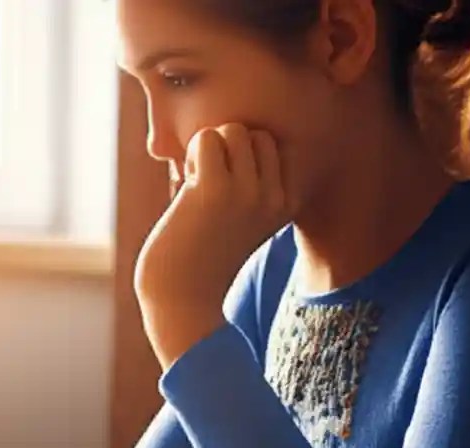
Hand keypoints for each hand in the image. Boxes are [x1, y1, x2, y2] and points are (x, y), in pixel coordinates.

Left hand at [135, 124, 290, 367]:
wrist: (182, 297)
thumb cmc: (204, 253)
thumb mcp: (242, 217)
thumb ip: (252, 180)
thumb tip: (242, 129)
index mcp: (287, 203)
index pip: (271, 145)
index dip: (240, 158)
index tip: (225, 192)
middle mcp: (275, 198)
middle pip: (254, 133)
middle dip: (225, 149)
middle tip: (207, 184)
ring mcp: (248, 194)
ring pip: (232, 130)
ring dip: (207, 150)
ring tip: (197, 185)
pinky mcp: (215, 191)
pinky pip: (206, 139)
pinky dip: (190, 155)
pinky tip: (186, 187)